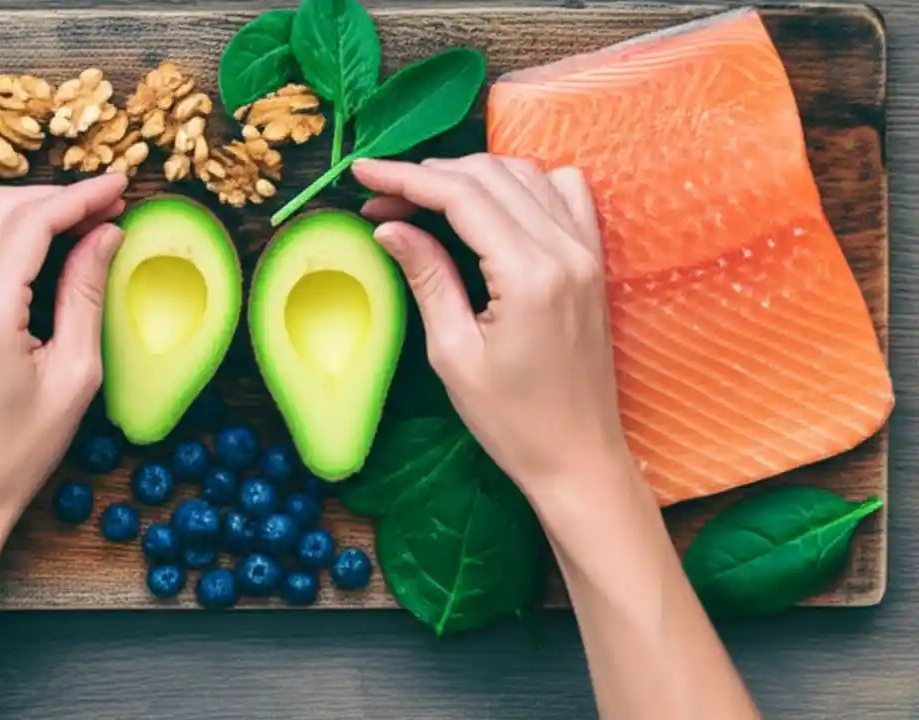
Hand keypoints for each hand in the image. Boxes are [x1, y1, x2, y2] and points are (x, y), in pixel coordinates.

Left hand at [0, 174, 127, 534]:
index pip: (34, 221)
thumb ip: (86, 295)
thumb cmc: (16, 454)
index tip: (121, 184)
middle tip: (105, 206)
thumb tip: (105, 235)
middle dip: (56, 196)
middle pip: (0, 207)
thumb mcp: (73, 377)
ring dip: (20, 207)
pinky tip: (25, 247)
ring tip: (69, 224)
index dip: (82, 196)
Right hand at [354, 155, 630, 493]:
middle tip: (382, 199)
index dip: (405, 177)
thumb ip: (426, 277)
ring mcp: (586, 252)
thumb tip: (389, 227)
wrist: (578, 457)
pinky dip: (522, 182)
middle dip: (429, 175)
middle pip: (490, 175)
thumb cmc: (511, 421)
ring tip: (424, 199)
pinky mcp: (594, 261)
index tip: (361, 171)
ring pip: (526, 174)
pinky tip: (492, 203)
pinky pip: (564, 193)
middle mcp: (565, 250)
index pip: (461, 196)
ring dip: (471, 174)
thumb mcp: (453, 354)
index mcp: (529, 275)